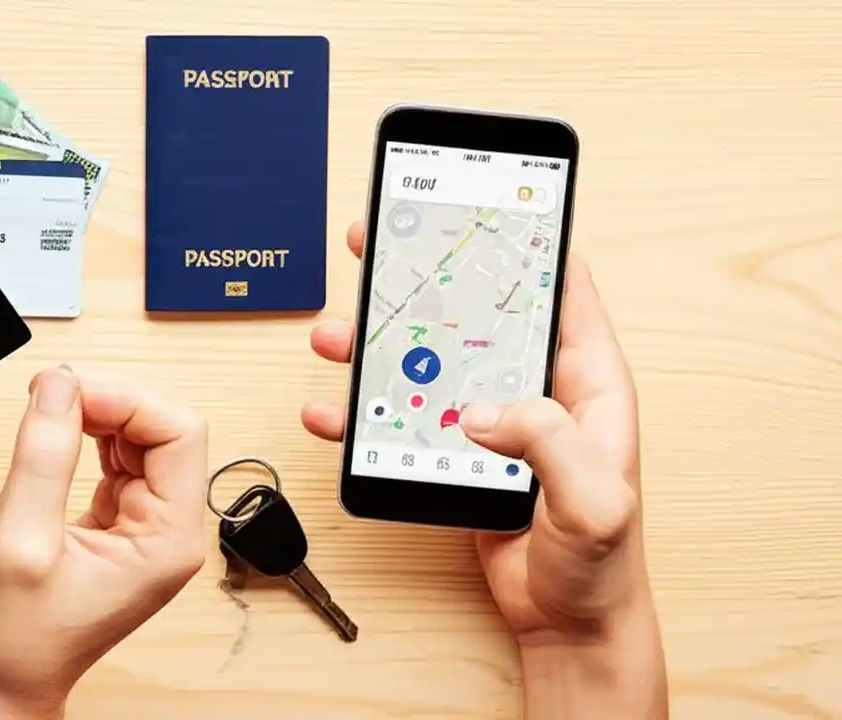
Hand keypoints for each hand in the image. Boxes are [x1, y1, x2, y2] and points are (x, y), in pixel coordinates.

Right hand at [0, 367, 207, 719]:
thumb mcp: (20, 537)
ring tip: (47, 410)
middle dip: (111, 402)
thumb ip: (44, 455)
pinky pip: (118, 459)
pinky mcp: (123, 522)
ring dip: (97, 415)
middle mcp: (171, 531)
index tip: (72, 389)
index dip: (127, 399)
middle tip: (53, 394)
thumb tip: (58, 385)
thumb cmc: (16, 637)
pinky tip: (55, 434)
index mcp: (169, 540)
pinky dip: (88, 436)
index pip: (179, 433)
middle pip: (163, 430)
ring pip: (141, 438)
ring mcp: (149, 526)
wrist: (6, 682)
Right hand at [302, 222, 666, 717]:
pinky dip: (364, 413)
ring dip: (380, 345)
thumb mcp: (595, 500)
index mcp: (587, 385)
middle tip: (380, 246)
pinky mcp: (458, 453)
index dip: (526, 243)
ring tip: (337, 334)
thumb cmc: (602, 564)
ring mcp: (494, 421)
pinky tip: (333, 410)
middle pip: (476, 315)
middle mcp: (537, 392)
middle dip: (425, 279)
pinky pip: (404, 417)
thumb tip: (479, 409)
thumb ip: (548, 442)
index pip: (562, 292)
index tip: (481, 205)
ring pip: (428, 361)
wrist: (568, 623)